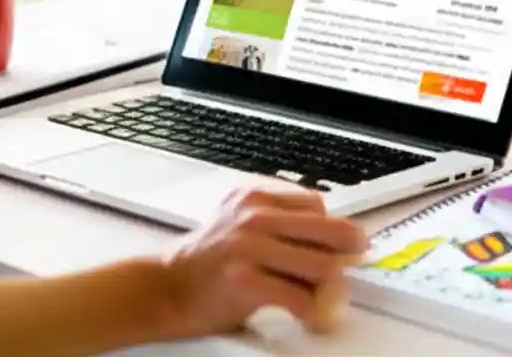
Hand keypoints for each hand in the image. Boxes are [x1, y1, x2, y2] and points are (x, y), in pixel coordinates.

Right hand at [158, 187, 366, 338]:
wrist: (163, 287)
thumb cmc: (207, 261)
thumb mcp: (239, 223)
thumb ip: (280, 223)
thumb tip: (333, 241)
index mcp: (256, 196)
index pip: (317, 206)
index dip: (331, 231)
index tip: (338, 249)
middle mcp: (254, 215)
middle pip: (331, 230)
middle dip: (348, 254)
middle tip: (348, 270)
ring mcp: (249, 247)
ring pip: (322, 267)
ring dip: (331, 289)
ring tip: (325, 300)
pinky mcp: (245, 281)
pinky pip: (301, 299)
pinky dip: (313, 313)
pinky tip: (307, 316)